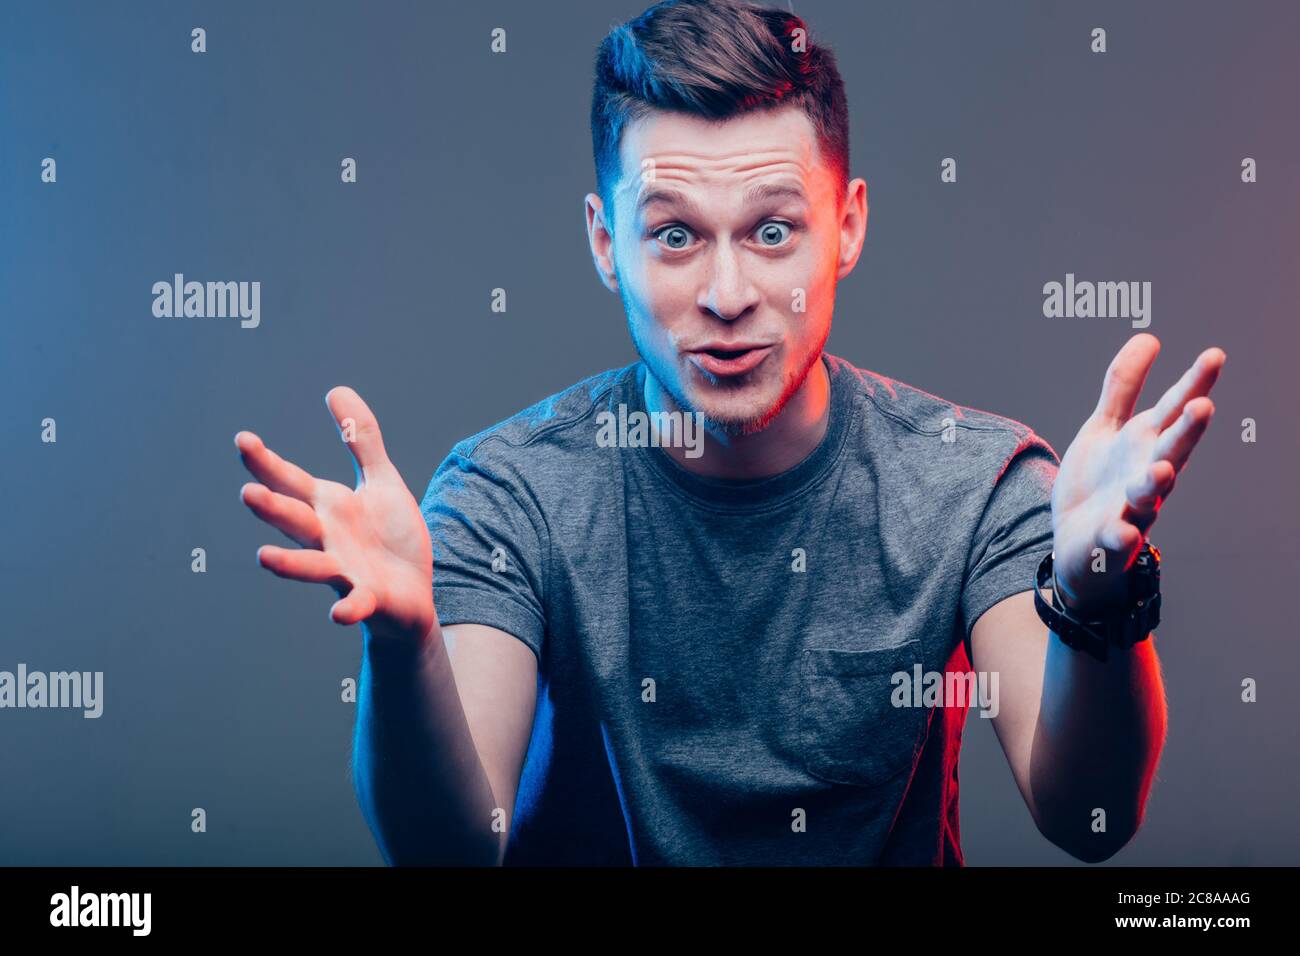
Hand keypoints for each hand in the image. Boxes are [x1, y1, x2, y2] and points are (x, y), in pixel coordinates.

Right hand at [235, 386, 434, 642]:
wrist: (412, 593)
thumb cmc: (389, 537)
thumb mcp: (381, 481)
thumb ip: (360, 439)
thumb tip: (336, 389)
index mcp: (327, 507)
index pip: (290, 481)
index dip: (266, 463)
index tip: (243, 440)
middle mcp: (327, 539)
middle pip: (295, 520)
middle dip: (272, 508)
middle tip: (248, 493)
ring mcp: (344, 570)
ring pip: (313, 566)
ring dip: (289, 564)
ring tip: (263, 558)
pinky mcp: (368, 598)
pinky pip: (355, 604)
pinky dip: (348, 609)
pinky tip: (340, 613)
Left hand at [1050, 333, 1224, 616]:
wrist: (1078, 541)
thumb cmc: (1099, 481)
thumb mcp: (1105, 428)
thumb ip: (1123, 387)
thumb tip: (1149, 338)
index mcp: (1146, 443)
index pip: (1174, 410)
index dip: (1194, 384)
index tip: (1214, 355)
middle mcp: (1148, 473)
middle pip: (1171, 450)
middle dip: (1186, 432)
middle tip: (1202, 406)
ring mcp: (1132, 509)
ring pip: (1150, 495)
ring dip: (1157, 482)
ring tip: (1160, 470)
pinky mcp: (1111, 541)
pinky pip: (1119, 540)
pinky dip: (1123, 536)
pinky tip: (1124, 532)